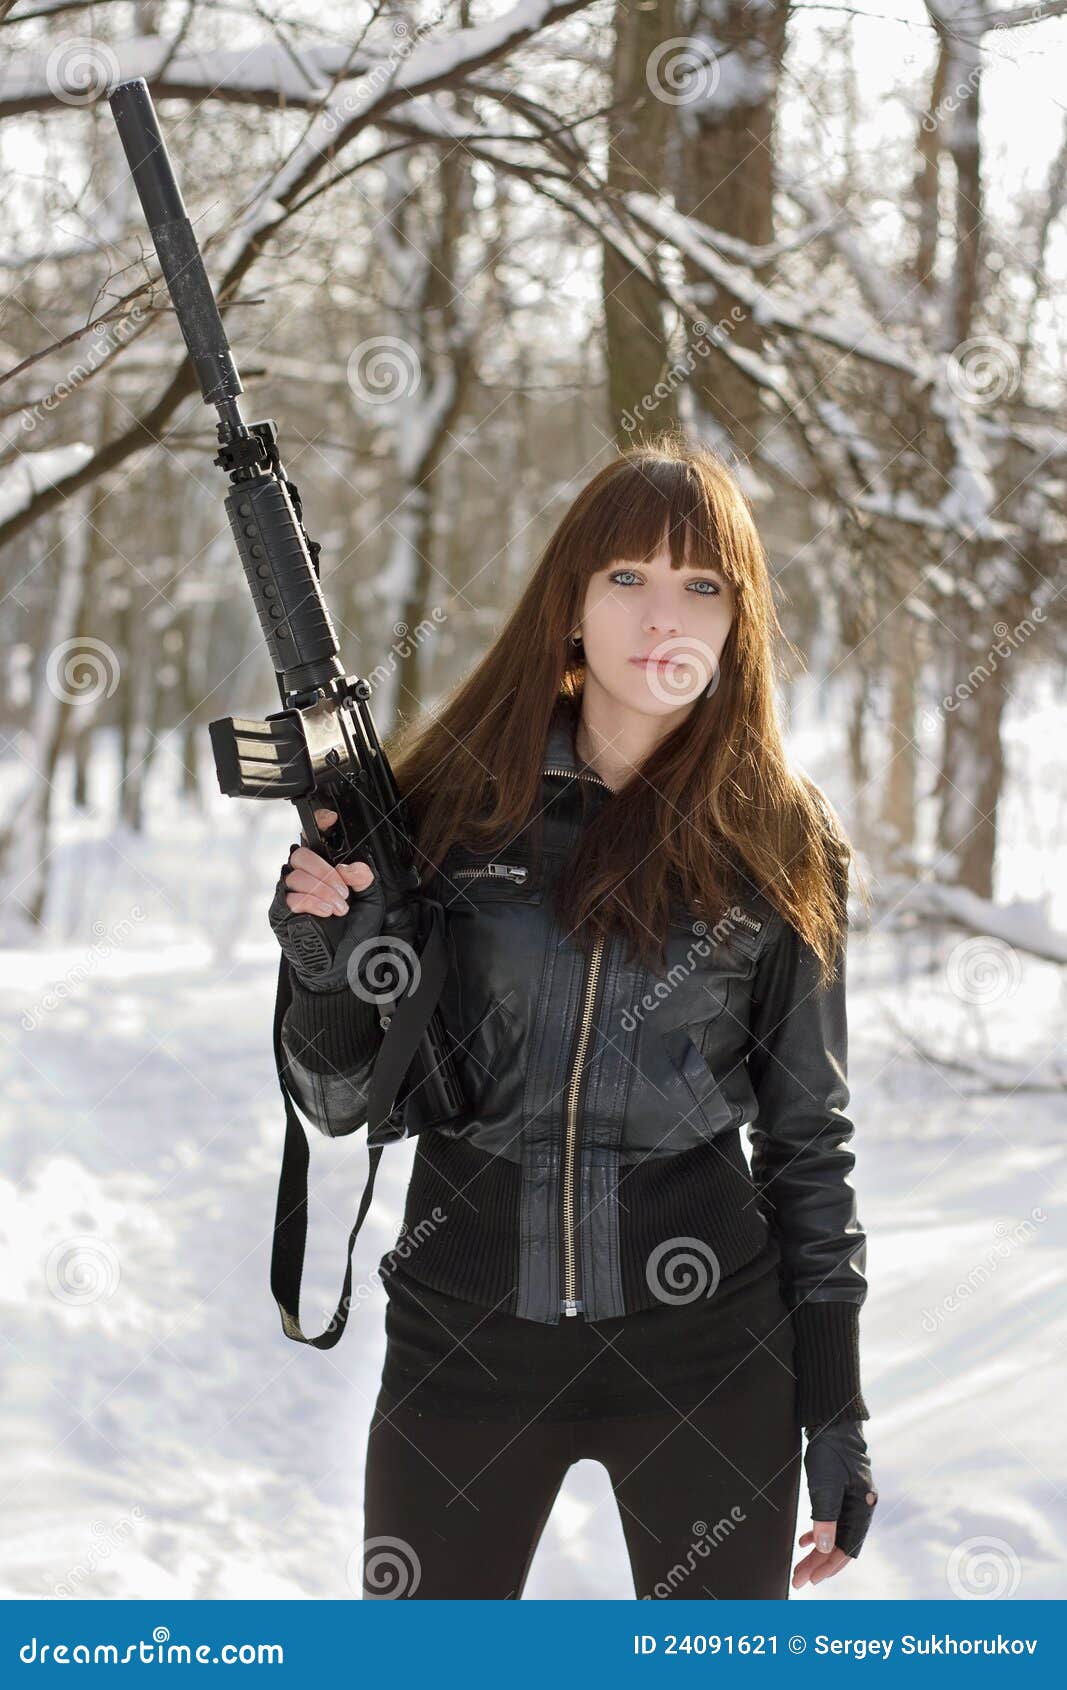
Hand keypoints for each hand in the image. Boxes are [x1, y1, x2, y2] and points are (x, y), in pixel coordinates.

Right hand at [268, 807, 385, 992]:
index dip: (318, 822)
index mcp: (324, 868)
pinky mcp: (280, 912)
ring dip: (323, 890)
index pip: (314, 838)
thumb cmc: (354, 933)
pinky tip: (326, 913)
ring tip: (339, 908)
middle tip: (343, 890)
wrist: (342, 967)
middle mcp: (304, 877)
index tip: (329, 819)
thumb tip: (350, 866)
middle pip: (301, 853)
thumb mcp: (371, 902)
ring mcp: (288, 893)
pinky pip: (290, 897)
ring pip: (296, 874)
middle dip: (325, 870)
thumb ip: (365, 878)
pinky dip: (312, 902)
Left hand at [792, 1419, 877, 1588]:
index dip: (828, 1567)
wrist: (831, 1421)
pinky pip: (831, 1520)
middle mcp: (860, 1507)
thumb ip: (826, 1517)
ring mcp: (851, 1499)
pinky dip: (818, 1531)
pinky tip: (804, 1540)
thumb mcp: (825, 1485)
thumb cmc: (830, 1451)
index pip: (847, 1548)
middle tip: (798, 1579)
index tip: (810, 1580)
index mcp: (863, 1507)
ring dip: (817, 1551)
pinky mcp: (840, 1491)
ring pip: (834, 1534)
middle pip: (840, 1544)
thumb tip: (824, 1549)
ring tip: (799, 1565)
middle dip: (819, 1563)